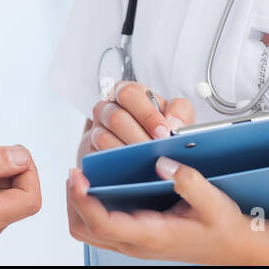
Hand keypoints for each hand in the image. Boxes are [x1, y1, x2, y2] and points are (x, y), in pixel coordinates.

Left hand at [67, 156, 249, 264]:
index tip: (78, 176)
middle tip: (75, 173)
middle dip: (73, 202)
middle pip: (85, 230)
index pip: (103, 223)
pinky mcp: (136, 237)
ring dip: (78, 206)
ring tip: (81, 178)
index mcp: (152, 235)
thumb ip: (188, 181)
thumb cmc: (222, 227)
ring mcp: (134, 243)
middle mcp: (137, 243)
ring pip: (89, 232)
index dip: (84, 200)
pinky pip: (100, 228)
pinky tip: (98, 187)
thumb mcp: (213, 201)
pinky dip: (90, 209)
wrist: (233, 247)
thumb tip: (162, 162)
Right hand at [77, 81, 194, 164]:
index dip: (147, 115)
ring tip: (146, 164)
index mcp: (127, 94)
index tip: (164, 133)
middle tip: (156, 152)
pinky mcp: (89, 154)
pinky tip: (131, 174)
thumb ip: (179, 113)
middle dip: (138, 137)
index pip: (130, 94)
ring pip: (104, 139)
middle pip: (115, 118)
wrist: (140, 150)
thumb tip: (173, 125)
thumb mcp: (174, 114)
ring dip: (126, 154)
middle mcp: (107, 109)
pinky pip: (96, 160)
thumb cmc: (158, 128)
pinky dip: (113, 167)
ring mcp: (95, 131)